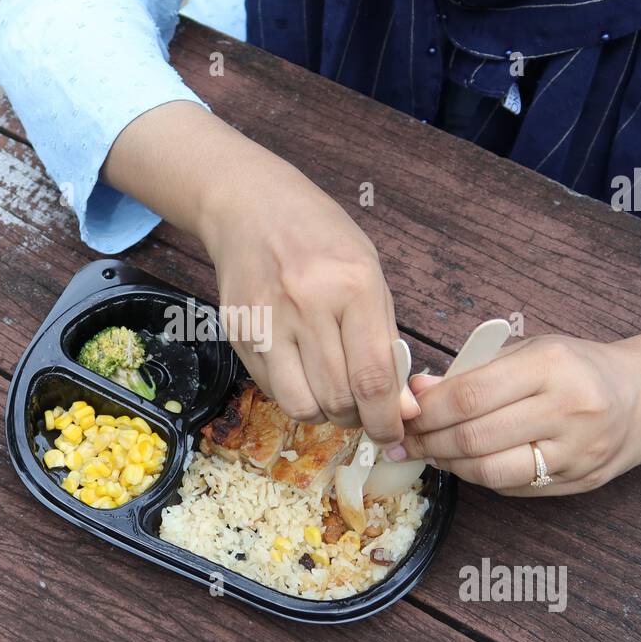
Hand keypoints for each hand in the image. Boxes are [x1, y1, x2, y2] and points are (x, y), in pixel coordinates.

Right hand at [103, 101, 416, 443]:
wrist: (250, 207)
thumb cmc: (320, 238)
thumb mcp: (368, 273)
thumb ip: (384, 339)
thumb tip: (399, 406)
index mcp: (353, 287)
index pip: (373, 378)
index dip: (387, 420)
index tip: (394, 434)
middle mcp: (308, 305)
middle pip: (338, 399)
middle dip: (357, 419)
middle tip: (364, 412)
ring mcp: (269, 322)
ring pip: (301, 405)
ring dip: (324, 415)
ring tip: (334, 399)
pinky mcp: (241, 335)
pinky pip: (272, 390)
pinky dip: (294, 396)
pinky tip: (303, 375)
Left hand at [397, 331, 640, 494]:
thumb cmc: (578, 366)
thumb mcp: (531, 351)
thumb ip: (475, 371)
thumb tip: (417, 392)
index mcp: (552, 366)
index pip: (471, 395)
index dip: (428, 409)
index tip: (404, 412)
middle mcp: (568, 410)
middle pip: (475, 437)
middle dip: (429, 441)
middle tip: (404, 439)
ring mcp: (576, 452)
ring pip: (489, 471)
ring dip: (448, 464)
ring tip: (430, 452)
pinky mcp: (578, 482)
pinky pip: (511, 488)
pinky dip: (478, 477)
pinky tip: (464, 462)